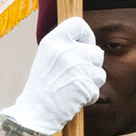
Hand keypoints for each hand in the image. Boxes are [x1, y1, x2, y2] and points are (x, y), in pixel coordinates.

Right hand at [4, 17, 104, 135]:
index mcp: (52, 41)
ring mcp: (75, 69)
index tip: (83, 47)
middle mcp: (64, 51)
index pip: (78, 24)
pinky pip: (96, 90)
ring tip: (72, 87)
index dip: (86, 36)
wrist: (35, 112)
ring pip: (100, 72)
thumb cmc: (43, 86)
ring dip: (91, 82)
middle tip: (75, 75)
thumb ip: (65, 47)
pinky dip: (88, 97)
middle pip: (97, 52)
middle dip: (91, 66)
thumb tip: (88, 42)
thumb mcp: (47, 57)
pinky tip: (73, 98)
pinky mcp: (83, 86)